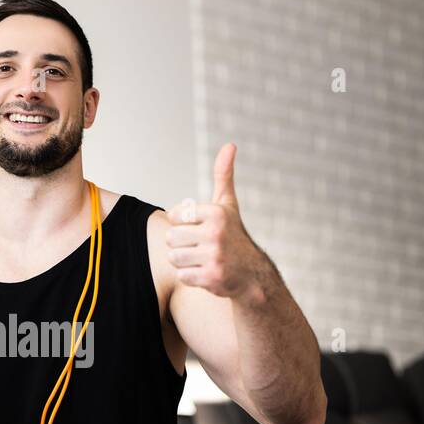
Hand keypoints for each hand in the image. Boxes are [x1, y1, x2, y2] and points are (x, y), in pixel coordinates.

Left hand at [165, 143, 265, 302]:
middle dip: (181, 244)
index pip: (174, 215)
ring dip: (184, 261)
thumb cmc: (233, 235)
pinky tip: (205, 272)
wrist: (252, 275)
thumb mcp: (228, 205)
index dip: (182, 224)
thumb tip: (230, 144)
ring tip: (201, 259)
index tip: (198, 228)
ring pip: (173, 257)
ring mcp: (214, 257)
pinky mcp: (211, 278)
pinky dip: (190, 277)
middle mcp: (215, 233)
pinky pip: (182, 276)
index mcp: (215, 213)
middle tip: (199, 247)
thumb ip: (223, 175)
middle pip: (170, 238)